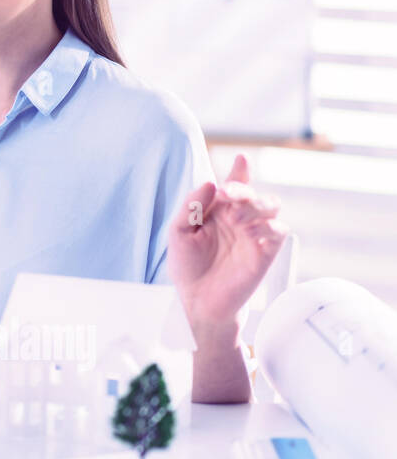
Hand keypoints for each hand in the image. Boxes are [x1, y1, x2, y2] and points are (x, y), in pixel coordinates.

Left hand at [168, 153, 288, 332]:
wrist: (198, 299)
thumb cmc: (188, 265)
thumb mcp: (179, 233)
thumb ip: (192, 206)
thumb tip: (210, 183)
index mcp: (218, 210)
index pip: (233, 184)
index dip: (239, 171)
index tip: (241, 159)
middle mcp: (239, 218)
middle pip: (253, 192)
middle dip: (242, 189)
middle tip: (227, 195)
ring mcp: (254, 233)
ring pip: (271, 205)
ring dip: (255, 206)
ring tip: (235, 219)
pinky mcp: (265, 252)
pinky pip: (279, 231)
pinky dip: (268, 226)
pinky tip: (250, 232)